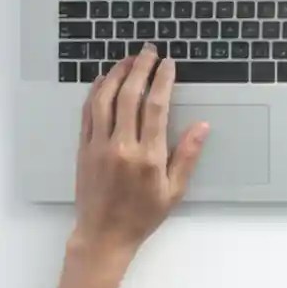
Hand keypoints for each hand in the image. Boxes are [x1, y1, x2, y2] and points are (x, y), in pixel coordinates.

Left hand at [70, 46, 209, 268]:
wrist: (103, 236)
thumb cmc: (142, 216)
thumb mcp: (174, 191)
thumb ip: (187, 155)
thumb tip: (203, 125)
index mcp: (148, 156)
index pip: (155, 107)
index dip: (162, 80)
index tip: (168, 64)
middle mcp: (121, 146)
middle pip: (129, 96)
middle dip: (140, 68)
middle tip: (149, 51)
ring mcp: (98, 146)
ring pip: (104, 99)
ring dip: (116, 74)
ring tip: (128, 59)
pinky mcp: (83, 149)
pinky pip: (87, 112)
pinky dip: (95, 92)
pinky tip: (104, 80)